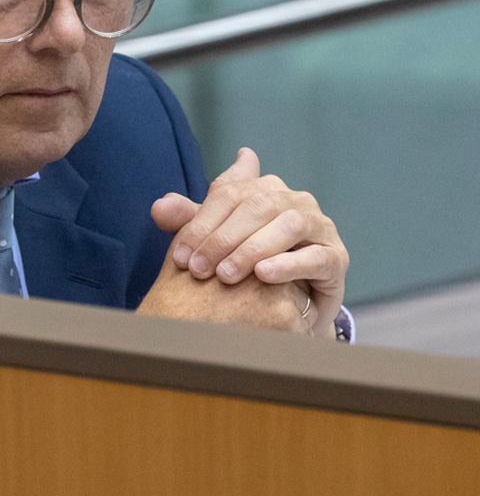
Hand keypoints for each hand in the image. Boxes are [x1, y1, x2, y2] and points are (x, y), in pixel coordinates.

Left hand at [150, 148, 348, 338]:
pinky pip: (315, 256)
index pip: (227, 194)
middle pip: (256, 206)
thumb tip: (158, 207)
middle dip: (222, 239)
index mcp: (264, 188)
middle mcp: (294, 200)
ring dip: (252, 250)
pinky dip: (288, 264)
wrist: (283, 306)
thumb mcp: (212, 241)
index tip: (180, 256)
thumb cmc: (243, 266)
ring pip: (288, 226)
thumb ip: (188, 222)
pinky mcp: (336, 258)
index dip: (201, 223)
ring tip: (226, 274)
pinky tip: (263, 275)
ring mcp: (320, 227)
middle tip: (198, 269)